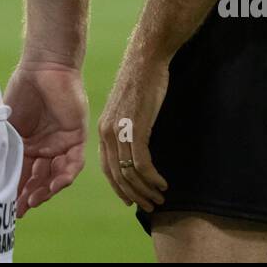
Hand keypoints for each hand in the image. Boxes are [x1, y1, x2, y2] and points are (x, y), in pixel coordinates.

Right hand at [3, 60, 86, 216]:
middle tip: (21, 209)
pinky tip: (53, 186)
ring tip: (34, 201)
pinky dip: (64, 176)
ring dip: (46, 190)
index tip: (8, 208)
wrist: (43, 67)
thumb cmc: (21, 90)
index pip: (23, 174)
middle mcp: (45, 148)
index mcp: (28, 145)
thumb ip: (2, 145)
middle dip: (30, 196)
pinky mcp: (76, 137)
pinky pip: (73, 163)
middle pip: (40, 179)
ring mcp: (61, 143)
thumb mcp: (7, 123)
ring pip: (56, 175)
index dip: (16, 191)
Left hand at [98, 51, 168, 212]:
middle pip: (117, 176)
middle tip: (150, 206)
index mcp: (103, 129)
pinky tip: (163, 183)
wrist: (146, 59)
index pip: (106, 168)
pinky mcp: (135, 129)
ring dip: (145, 190)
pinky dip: (152, 178)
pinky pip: (142, 164)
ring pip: (130, 174)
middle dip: (134, 195)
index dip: (119, 188)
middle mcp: (107, 132)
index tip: (131, 200)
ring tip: (159, 198)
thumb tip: (136, 150)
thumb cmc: (141, 81)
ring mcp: (120, 131)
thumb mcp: (127, 110)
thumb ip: (127, 130)